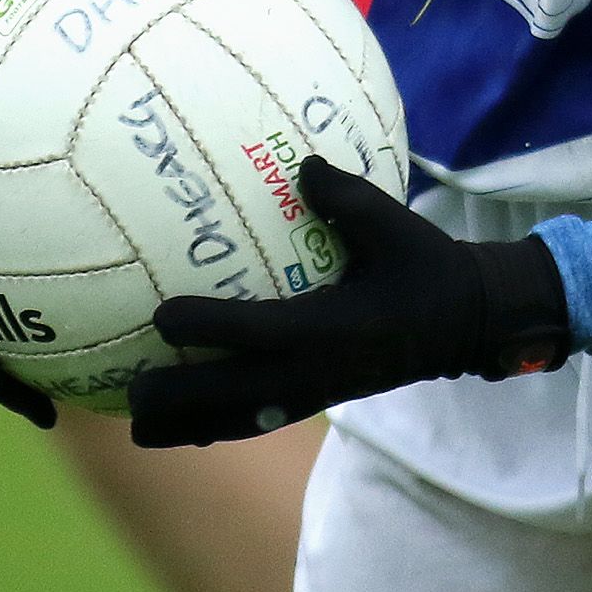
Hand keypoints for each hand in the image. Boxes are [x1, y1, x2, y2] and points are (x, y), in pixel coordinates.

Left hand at [128, 160, 571, 447]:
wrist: (461, 325)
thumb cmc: (423, 266)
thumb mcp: (395, 225)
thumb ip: (349, 198)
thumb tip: (304, 165)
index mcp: (331, 329)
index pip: (258, 333)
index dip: (209, 328)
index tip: (160, 316)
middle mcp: (315, 371)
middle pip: (233, 397)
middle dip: (180, 398)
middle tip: (130, 389)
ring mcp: (312, 394)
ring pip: (239, 421)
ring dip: (189, 426)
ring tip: (136, 426)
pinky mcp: (313, 401)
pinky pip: (256, 421)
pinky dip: (215, 425)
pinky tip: (179, 424)